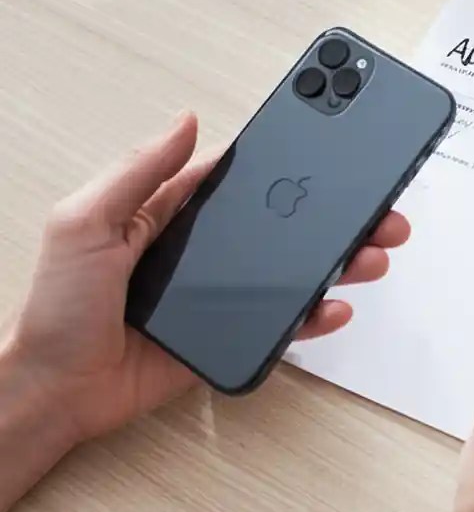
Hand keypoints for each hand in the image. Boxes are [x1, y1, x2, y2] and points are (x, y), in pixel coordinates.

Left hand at [2, 112, 409, 444]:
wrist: (56, 390)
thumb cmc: (57, 307)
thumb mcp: (84, 223)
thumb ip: (138, 173)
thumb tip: (184, 122)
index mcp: (171, 213)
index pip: (242, 179)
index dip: (288, 164)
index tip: (333, 150)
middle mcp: (205, 250)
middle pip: (287, 224)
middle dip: (339, 215)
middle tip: (379, 211)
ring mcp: (222, 293)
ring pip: (296, 271)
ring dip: (341, 260)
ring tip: (372, 253)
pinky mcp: (231, 334)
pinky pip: (285, 322)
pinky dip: (316, 314)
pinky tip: (336, 304)